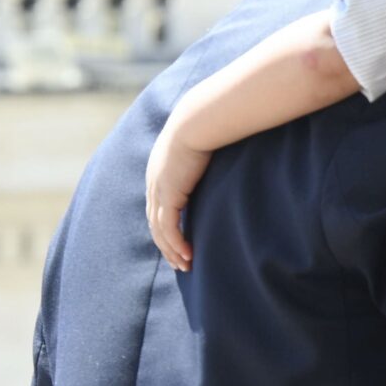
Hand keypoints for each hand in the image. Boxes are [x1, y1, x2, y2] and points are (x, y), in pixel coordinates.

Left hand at [145, 117, 212, 270]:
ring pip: (160, 229)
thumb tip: (231, 154)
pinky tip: (187, 255)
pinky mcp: (168, 194)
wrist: (199, 119)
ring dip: (172, 250)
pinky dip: (176, 244)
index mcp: (161, 172)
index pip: (160, 207)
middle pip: (155, 223)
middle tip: (180, 263)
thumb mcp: (207, 144)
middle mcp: (155, 182)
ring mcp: (159, 188)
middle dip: (167, 246)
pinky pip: (168, 227)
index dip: (168, 228)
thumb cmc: (210, 127)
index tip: (181, 243)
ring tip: (185, 265)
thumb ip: (212, 157)